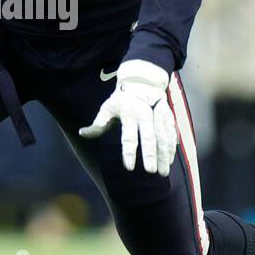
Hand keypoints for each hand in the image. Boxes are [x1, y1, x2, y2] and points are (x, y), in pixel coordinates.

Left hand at [79, 60, 176, 175]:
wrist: (142, 82)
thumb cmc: (121, 99)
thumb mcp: (108, 107)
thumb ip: (98, 122)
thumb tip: (82, 133)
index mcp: (130, 113)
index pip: (129, 136)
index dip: (129, 152)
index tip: (129, 167)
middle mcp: (146, 114)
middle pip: (149, 137)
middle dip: (150, 154)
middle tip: (150, 171)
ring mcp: (159, 115)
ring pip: (163, 137)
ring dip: (164, 155)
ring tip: (163, 173)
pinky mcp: (169, 117)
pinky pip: (171, 134)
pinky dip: (171, 148)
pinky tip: (169, 161)